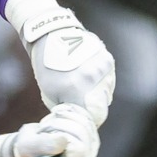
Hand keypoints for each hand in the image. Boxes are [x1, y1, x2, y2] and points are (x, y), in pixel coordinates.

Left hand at [3, 0, 114, 124]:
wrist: (52, 36)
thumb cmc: (47, 67)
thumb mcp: (50, 94)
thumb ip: (67, 109)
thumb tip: (78, 120)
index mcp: (75, 90)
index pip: (92, 117)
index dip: (87, 120)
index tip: (81, 119)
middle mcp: (92, 79)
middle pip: (102, 106)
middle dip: (92, 108)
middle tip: (80, 102)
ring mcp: (102, 68)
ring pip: (107, 93)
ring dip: (98, 95)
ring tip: (83, 85)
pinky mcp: (108, 60)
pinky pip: (109, 80)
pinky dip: (100, 82)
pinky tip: (88, 75)